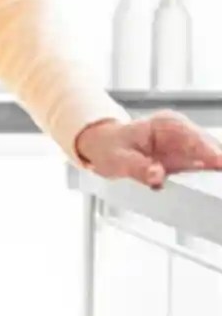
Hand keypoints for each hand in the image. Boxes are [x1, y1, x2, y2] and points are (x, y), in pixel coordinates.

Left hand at [75, 111, 221, 188]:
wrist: (105, 147)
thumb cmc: (110, 148)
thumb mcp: (117, 159)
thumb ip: (138, 168)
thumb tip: (156, 177)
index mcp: (166, 125)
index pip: (195, 138)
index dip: (210, 152)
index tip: (220, 164)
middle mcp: (182, 132)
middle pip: (209, 148)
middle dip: (216, 164)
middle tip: (216, 184)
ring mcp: (187, 145)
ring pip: (211, 160)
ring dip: (213, 174)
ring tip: (213, 190)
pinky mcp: (188, 160)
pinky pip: (204, 169)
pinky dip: (207, 179)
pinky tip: (210, 190)